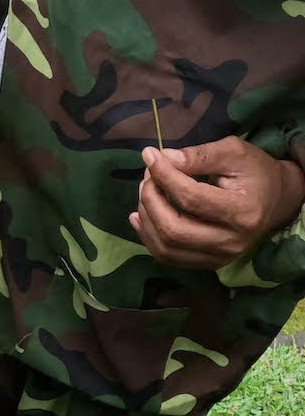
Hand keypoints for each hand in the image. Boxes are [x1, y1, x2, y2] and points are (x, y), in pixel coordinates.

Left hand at [129, 136, 304, 268]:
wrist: (275, 199)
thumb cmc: (254, 172)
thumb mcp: (233, 153)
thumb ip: (199, 155)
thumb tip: (163, 159)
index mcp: (243, 212)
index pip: (191, 198)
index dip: (164, 176)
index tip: (150, 155)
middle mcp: (232, 241)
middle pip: (174, 229)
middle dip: (150, 199)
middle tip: (147, 177)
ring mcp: (220, 256)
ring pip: (166, 247)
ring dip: (146, 217)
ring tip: (146, 192)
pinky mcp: (209, 262)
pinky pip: (168, 257)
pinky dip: (148, 236)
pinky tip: (140, 215)